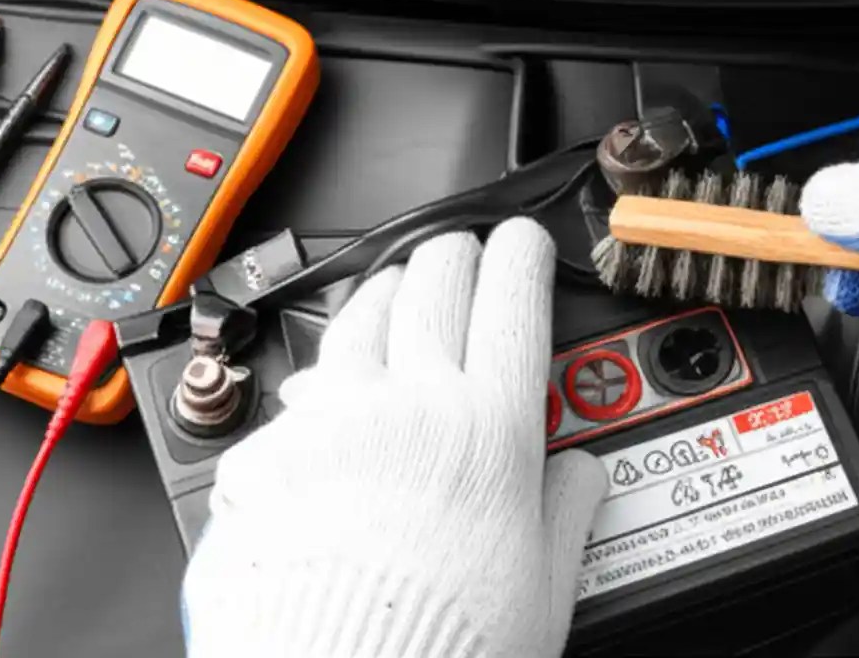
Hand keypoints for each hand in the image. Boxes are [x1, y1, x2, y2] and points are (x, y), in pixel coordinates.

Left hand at [182, 218, 607, 656]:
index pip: (513, 310)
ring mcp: (336, 420)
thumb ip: (566, 514)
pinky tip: (327, 379)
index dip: (521, 261)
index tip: (521, 242)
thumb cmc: (443, 647)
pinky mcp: (274, 449)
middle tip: (462, 249)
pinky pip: (300, 388)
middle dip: (453, 255)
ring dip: (386, 287)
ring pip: (362, 317)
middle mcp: (413, 408)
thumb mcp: (542, 587)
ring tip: (397, 281)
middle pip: (434, 291)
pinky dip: (324, 372)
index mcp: (490, 435)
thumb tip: (585, 476)